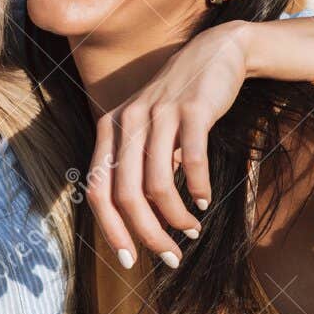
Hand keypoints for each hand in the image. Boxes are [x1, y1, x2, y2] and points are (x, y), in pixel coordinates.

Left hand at [87, 22, 249, 263]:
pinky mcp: (192, 110)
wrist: (215, 54)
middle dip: (147, 234)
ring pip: (157, 184)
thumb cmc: (180, 102)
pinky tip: (204, 201)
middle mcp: (128, 121)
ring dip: (176, 217)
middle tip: (170, 257)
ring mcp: (159, 114)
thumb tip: (142, 219)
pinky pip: (192, 161)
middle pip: (126, 194)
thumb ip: (139, 167)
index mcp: (110, 129)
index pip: (97, 189)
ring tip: (192, 231)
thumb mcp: (149, 131)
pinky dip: (198, 188)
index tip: (129, 260)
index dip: (110, 228)